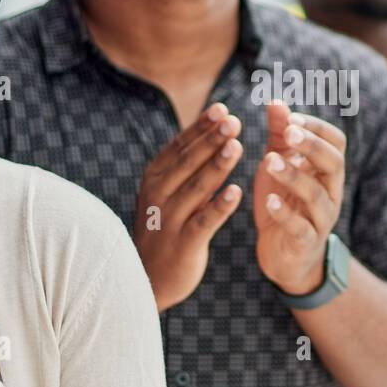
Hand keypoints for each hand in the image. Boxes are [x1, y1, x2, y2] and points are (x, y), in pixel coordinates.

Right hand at [133, 103, 243, 310]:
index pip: (180, 146)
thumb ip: (186, 163)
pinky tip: (236, 192)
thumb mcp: (167, 190)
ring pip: (197, 187)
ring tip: (238, 146)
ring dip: (218, 166)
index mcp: (155, 177)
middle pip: (189, 162)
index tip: (222, 108)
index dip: (201, 127)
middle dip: (212, 140)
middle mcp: (158, 194)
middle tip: (234, 120)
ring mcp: (169, 219)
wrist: (148, 277)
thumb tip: (213, 126)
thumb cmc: (165, 226)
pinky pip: (204, 221)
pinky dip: (220, 206)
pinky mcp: (184, 243)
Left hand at [254, 103, 344, 295]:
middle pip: (334, 164)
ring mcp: (321, 219)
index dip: (317, 128)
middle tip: (288, 133)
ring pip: (317, 195)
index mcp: (326, 171)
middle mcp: (330, 193)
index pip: (336, 142)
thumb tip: (276, 100)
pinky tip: (270, 201)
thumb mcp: (279, 165)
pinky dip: (286, 214)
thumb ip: (280, 135)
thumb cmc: (284, 203)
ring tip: (269, 162)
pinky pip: (302, 228)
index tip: (290, 117)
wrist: (284, 257)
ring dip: (294, 176)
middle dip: (312, 146)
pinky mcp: (305, 243)